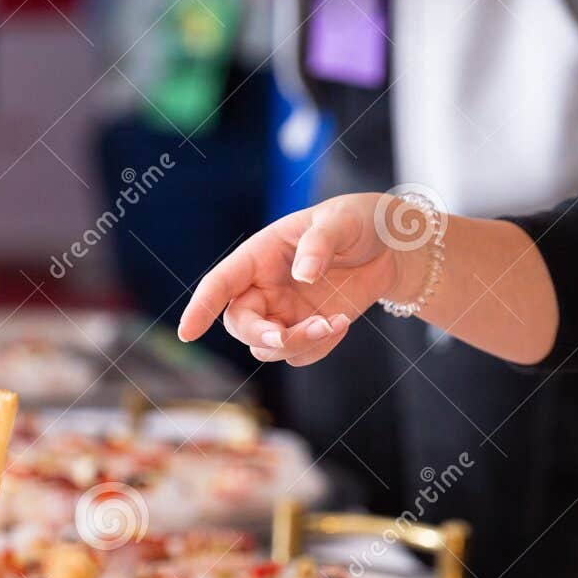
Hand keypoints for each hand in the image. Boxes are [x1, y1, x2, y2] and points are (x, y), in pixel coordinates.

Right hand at [177, 193, 427, 364]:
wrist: (390, 247)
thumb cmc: (357, 222)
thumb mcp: (340, 221)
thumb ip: (319, 244)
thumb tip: (303, 275)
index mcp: (259, 255)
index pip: (220, 283)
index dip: (200, 307)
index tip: (187, 333)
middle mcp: (264, 287)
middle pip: (240, 324)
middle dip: (263, 334)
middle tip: (294, 332)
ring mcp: (284, 312)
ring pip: (267, 347)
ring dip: (296, 344)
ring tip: (334, 323)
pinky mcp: (306, 330)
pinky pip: (299, 355)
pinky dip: (319, 347)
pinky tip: (342, 323)